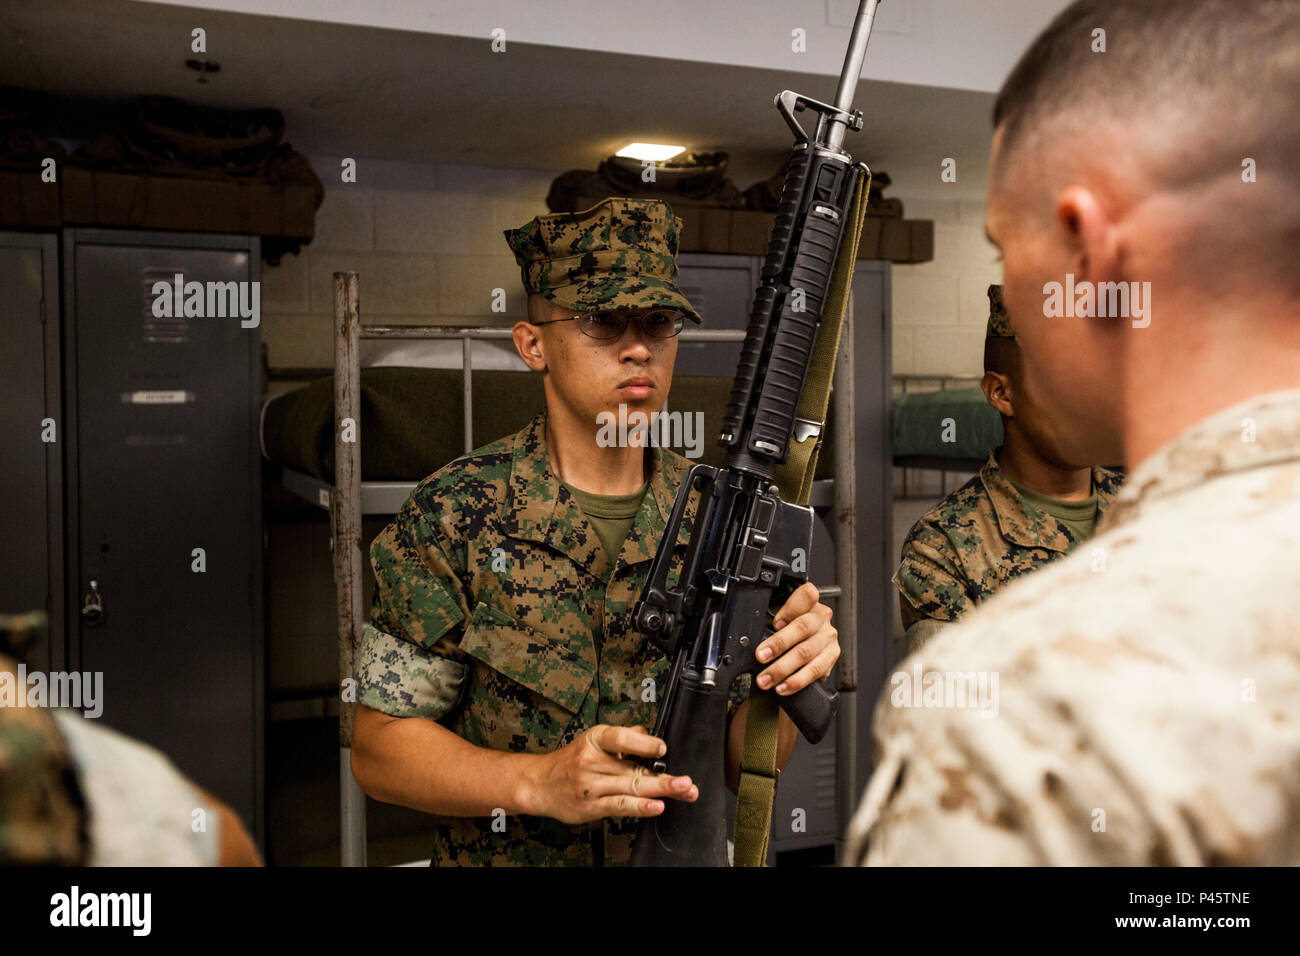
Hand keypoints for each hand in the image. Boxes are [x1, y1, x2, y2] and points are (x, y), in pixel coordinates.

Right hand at [521, 724, 698, 824]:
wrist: (540, 783)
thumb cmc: (571, 761)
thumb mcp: (594, 739)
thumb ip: (624, 737)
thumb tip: (649, 735)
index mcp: (596, 739)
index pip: (621, 739)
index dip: (644, 744)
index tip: (662, 749)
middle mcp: (592, 762)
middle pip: (634, 769)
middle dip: (664, 777)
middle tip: (686, 781)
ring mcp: (591, 786)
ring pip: (631, 788)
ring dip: (660, 792)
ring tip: (681, 791)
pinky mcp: (591, 807)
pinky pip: (620, 806)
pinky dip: (640, 807)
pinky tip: (655, 806)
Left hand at [754, 581, 838, 695]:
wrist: (808, 649)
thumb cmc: (792, 632)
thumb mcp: (783, 620)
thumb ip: (774, 623)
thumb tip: (749, 638)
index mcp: (809, 603)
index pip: (807, 595)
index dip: (791, 608)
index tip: (775, 623)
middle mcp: (821, 618)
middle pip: (802, 627)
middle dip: (778, 644)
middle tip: (761, 656)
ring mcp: (828, 637)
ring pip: (806, 652)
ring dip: (782, 668)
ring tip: (766, 679)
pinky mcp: (831, 657)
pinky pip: (814, 671)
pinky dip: (796, 681)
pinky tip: (783, 687)